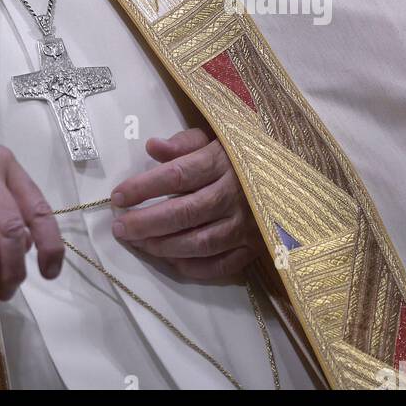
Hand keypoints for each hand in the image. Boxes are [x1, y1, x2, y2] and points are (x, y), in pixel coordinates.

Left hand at [110, 128, 263, 280]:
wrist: (288, 177)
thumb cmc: (240, 154)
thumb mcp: (215, 138)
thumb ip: (183, 143)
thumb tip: (151, 147)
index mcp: (222, 162)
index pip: (177, 175)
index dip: (144, 187)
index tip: (117, 196)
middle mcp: (235, 194)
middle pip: (185, 212)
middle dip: (147, 222)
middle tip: (120, 227)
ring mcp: (247, 225)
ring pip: (201, 242)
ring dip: (165, 247)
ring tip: (138, 243)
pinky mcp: (256, 248)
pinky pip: (221, 265)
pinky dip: (194, 267)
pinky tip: (171, 261)